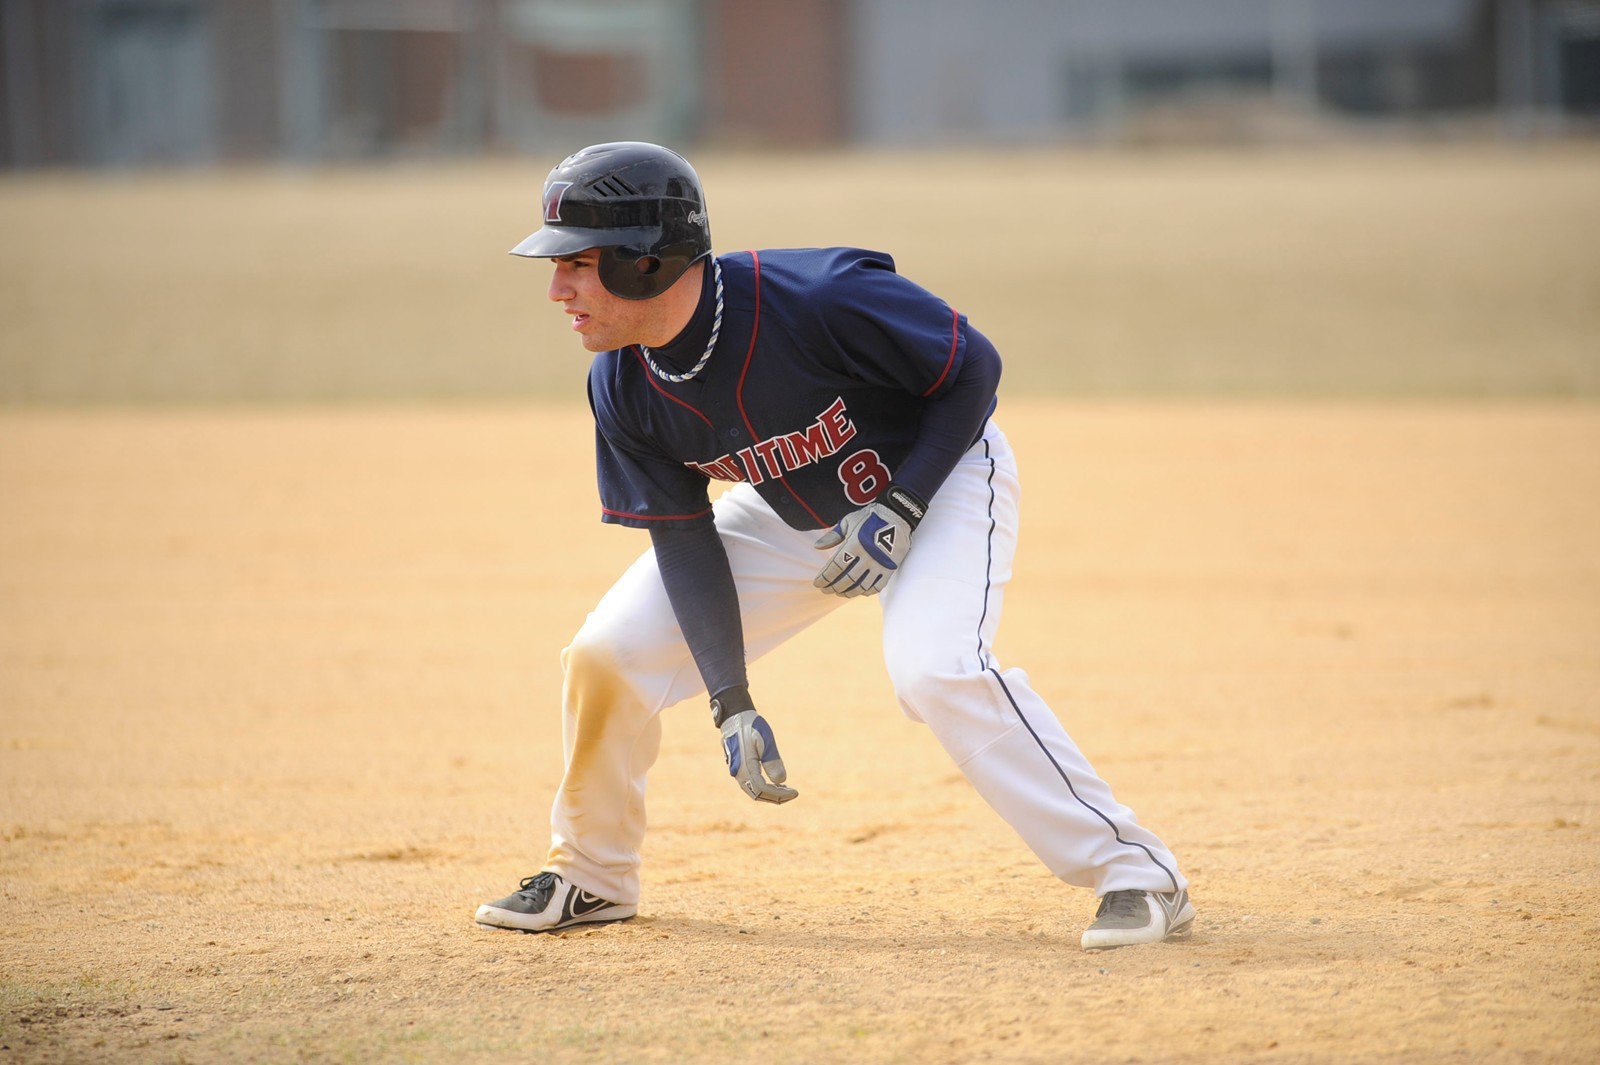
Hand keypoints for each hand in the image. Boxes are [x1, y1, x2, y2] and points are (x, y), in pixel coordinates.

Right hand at [712, 687, 796, 803]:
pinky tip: (775, 782)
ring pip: (753, 791)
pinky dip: (764, 787)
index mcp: (745, 767)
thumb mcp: (765, 740)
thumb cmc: (750, 725)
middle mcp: (738, 772)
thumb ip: (772, 760)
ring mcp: (737, 770)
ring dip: (770, 793)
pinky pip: (751, 784)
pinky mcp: (739, 767)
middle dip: (776, 797)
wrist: (734, 716)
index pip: (763, 789)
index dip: (779, 794)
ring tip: (786, 790)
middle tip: (793, 794)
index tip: (795, 792)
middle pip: (757, 794)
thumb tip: (782, 780)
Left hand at [813, 484, 926, 596]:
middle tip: (826, 590)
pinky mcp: (890, 568)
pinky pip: (878, 586)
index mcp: (854, 544)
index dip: (825, 578)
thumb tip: (817, 546)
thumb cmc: (869, 517)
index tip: (817, 584)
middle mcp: (867, 557)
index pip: (835, 567)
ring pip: (861, 586)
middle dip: (833, 587)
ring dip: (848, 592)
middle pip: (847, 579)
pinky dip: (867, 592)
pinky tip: (859, 591)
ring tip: (840, 592)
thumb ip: (833, 535)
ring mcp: (880, 564)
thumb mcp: (848, 521)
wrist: (897, 515)